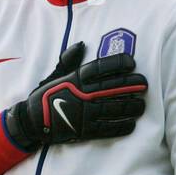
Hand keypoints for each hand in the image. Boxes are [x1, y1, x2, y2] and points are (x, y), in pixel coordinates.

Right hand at [4, 41, 147, 150]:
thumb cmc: (45, 96)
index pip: (102, 67)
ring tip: (141, 105)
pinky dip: (122, 126)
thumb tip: (82, 44)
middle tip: (144, 83)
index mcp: (75, 79)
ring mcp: (85, 113)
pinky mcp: (85, 130)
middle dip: (133, 84)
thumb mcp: (55, 75)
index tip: (132, 63)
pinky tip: (132, 123)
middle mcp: (82, 94)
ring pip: (116, 108)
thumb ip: (69, 60)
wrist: (31, 121)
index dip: (119, 63)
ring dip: (132, 106)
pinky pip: (108, 128)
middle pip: (114, 86)